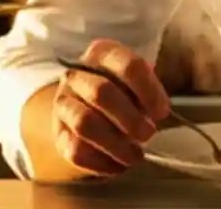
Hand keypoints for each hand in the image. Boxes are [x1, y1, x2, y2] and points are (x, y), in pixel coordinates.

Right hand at [52, 39, 171, 176]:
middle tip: (149, 134)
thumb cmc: (123, 91)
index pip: (128, 65)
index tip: (162, 112)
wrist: (86, 105)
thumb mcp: (138, 81)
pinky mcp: (58, 133)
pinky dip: (101, 162)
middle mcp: (77, 75)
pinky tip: (118, 165)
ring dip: (115, 143)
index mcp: (102, 54)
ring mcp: (63, 103)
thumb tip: (158, 112)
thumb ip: (149, 91)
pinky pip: (76, 150)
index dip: (148, 90)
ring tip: (135, 155)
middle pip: (102, 93)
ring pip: (85, 123)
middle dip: (130, 119)